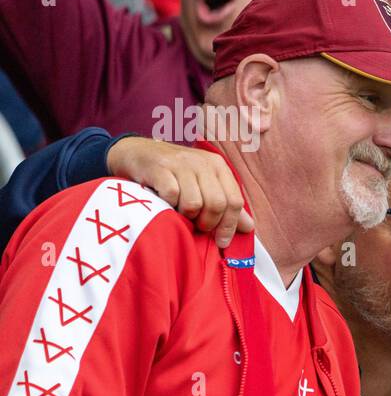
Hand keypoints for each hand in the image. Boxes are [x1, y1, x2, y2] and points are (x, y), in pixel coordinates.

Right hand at [106, 136, 253, 247]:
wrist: (137, 153)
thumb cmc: (174, 174)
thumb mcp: (204, 185)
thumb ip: (226, 206)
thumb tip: (249, 228)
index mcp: (219, 166)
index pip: (234, 201)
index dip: (230, 225)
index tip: (221, 241)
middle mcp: (203, 163)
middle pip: (217, 204)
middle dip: (208, 223)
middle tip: (196, 225)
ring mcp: (181, 164)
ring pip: (195, 203)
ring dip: (186, 215)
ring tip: (179, 211)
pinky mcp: (160, 168)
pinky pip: (172, 196)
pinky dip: (169, 206)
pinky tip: (165, 202)